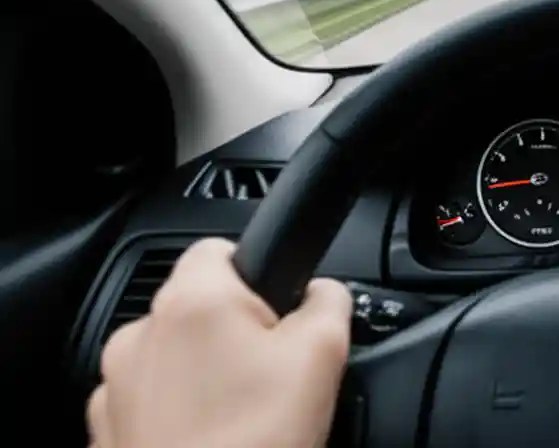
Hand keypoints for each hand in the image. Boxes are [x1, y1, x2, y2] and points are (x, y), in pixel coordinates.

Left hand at [88, 238, 351, 447]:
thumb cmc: (255, 443)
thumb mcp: (323, 357)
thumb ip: (329, 303)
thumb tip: (324, 292)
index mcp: (193, 301)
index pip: (221, 247)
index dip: (261, 274)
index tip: (283, 314)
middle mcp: (141, 336)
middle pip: (200, 307)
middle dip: (238, 333)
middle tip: (276, 376)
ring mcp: (118, 387)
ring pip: (175, 358)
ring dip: (207, 375)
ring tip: (247, 417)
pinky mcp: (111, 432)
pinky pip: (153, 404)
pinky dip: (182, 415)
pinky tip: (217, 440)